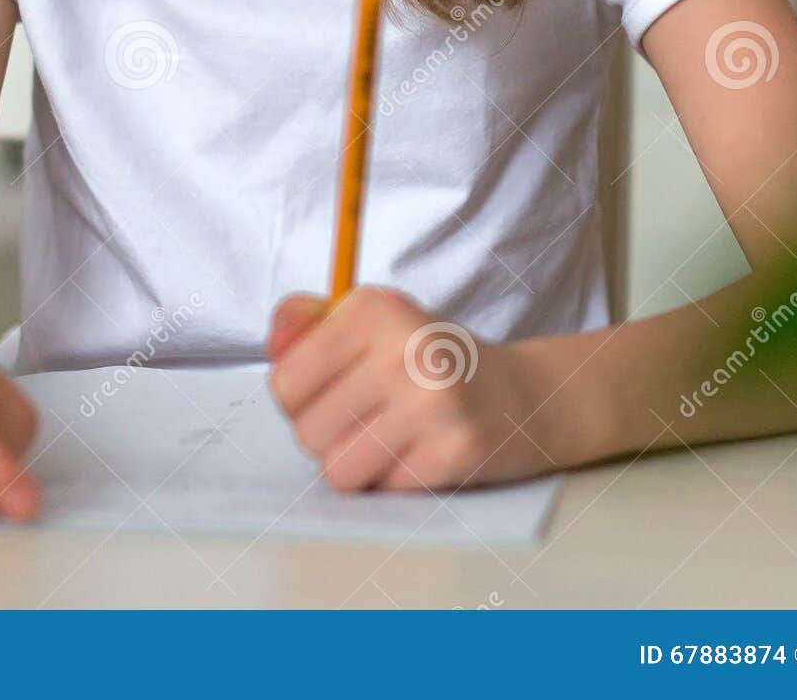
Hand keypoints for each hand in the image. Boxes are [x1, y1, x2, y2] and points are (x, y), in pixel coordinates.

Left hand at [266, 286, 569, 491]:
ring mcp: (434, 400)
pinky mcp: (457, 449)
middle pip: (307, 433)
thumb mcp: (371, 321)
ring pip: (339, 470)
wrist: (522, 395)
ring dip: (359, 466)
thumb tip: (274, 346)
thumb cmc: (428, 360)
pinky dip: (397, 481)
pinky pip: (385, 490)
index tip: (333, 389)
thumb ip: (308, 325)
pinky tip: (423, 452)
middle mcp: (404, 347)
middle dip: (328, 436)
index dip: (299, 399)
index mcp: (372, 307)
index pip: (284, 383)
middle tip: (369, 416)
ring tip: (391, 438)